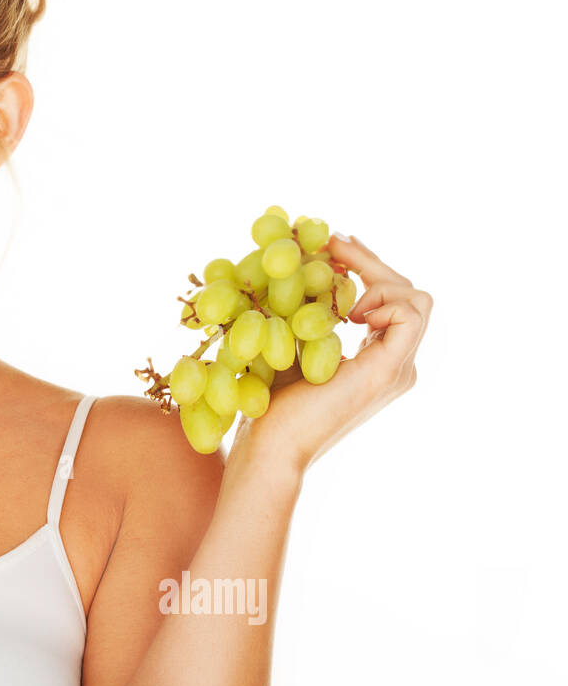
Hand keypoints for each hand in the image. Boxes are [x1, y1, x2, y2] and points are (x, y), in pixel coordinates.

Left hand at [234, 233, 432, 472]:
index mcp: (377, 359)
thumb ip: (304, 311)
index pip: (390, 299)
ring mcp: (397, 368)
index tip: (332, 243)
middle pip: (406, 293)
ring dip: (377, 280)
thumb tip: (297, 261)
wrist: (269, 445)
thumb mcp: (289, 345)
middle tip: (332, 241)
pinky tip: (346, 314)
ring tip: (336, 298)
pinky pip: (411, 313)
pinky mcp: (389, 369)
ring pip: (416, 299)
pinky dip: (382, 300)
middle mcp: (396, 364)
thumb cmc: (269, 405)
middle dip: (369, 261)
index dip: (366, 265)